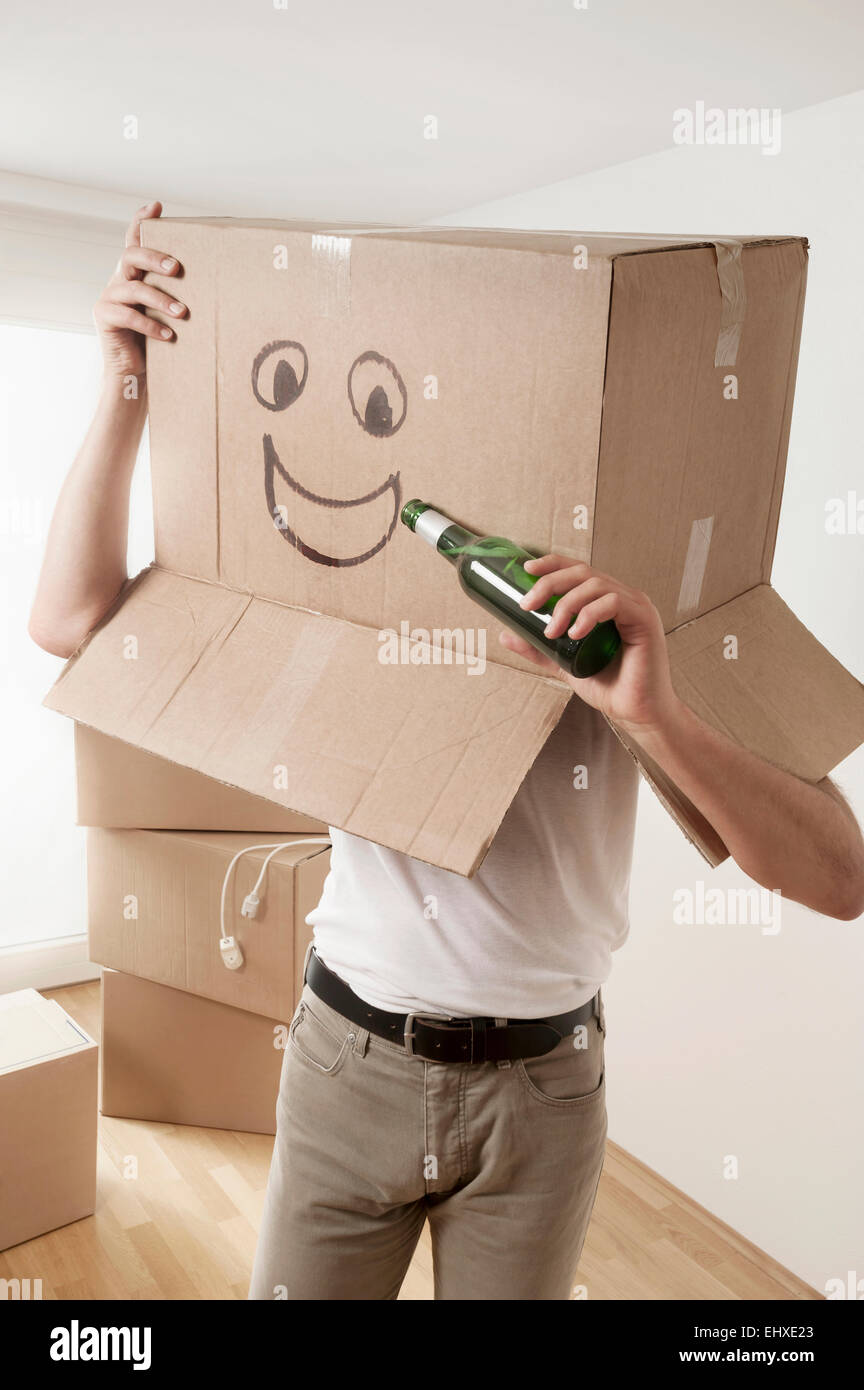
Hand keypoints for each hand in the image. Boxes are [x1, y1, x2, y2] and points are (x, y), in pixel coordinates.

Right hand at [93, 199, 186, 379]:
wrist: (134, 372)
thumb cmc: (158, 341)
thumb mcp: (168, 312)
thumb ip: (177, 294)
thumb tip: (216, 280)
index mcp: (134, 274)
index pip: (134, 240)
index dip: (141, 220)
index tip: (157, 206)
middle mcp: (119, 279)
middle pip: (131, 255)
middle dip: (154, 257)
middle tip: (177, 268)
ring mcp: (109, 297)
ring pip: (134, 288)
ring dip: (161, 300)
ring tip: (183, 313)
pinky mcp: (104, 316)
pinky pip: (128, 315)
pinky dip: (151, 325)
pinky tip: (169, 336)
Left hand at [500, 554, 679, 735]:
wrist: (635, 711)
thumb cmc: (607, 685)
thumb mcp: (562, 663)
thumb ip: (538, 648)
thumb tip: (505, 634)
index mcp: (606, 600)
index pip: (578, 569)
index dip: (552, 563)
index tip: (527, 569)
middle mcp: (623, 596)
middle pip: (582, 572)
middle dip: (550, 583)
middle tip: (527, 605)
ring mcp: (636, 605)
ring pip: (595, 584)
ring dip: (566, 604)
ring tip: (551, 631)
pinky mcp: (644, 619)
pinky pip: (613, 602)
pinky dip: (589, 614)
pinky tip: (575, 634)